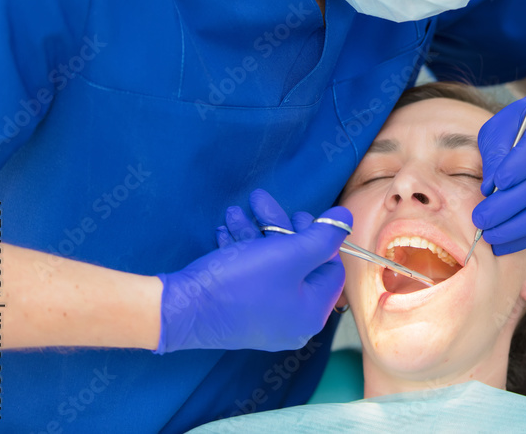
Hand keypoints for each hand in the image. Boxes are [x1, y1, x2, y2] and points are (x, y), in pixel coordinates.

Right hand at [155, 190, 350, 352]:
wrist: (179, 308)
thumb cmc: (240, 281)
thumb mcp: (290, 253)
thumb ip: (324, 235)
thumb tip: (346, 218)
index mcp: (312, 313)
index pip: (331, 268)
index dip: (317, 237)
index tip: (297, 217)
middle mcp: (292, 322)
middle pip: (298, 264)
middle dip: (277, 228)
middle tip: (262, 204)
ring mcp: (264, 320)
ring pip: (270, 266)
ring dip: (254, 234)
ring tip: (235, 212)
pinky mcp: (239, 314)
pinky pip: (250, 278)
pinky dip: (241, 252)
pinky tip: (225, 232)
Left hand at [474, 91, 525, 254]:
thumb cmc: (523, 127)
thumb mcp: (502, 126)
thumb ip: (496, 151)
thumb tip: (490, 187)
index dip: (518, 165)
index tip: (494, 185)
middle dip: (510, 205)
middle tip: (481, 219)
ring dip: (520, 226)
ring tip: (491, 235)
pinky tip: (507, 243)